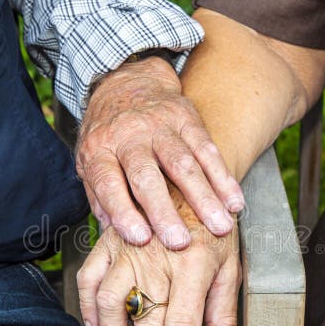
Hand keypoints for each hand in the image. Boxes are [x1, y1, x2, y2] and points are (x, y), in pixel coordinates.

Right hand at [76, 190, 240, 325]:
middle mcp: (159, 256)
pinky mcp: (108, 240)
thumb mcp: (231, 266)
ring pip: (112, 303)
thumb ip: (223, 312)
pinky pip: (90, 278)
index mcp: (195, 262)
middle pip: (148, 322)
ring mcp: (129, 247)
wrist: (187, 180)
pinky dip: (87, 307)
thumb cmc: (213, 227)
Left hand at [77, 56, 244, 249]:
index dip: (123, 212)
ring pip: (183, 163)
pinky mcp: (187, 118)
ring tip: (219, 226)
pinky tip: (234, 202)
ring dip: (203, 198)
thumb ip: (100, 197)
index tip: (140, 239)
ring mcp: (159, 125)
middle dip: (164, 211)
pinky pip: (208, 149)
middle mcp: (129, 135)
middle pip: (146, 175)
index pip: (109, 183)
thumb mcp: (90, 160)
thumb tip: (113, 233)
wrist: (126, 83)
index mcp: (99, 148)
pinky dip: (223, 178)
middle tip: (179, 242)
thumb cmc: (107, 133)